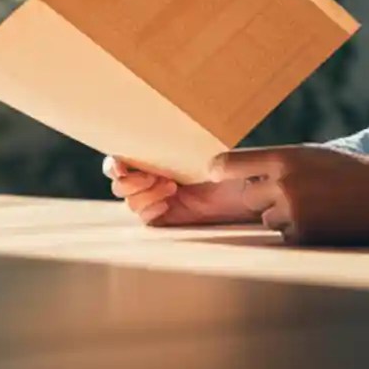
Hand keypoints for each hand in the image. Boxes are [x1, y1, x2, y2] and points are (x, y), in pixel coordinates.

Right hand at [103, 156, 261, 226]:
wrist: (254, 192)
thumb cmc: (232, 166)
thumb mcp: (205, 152)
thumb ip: (181, 149)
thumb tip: (152, 147)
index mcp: (156, 159)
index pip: (120, 162)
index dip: (114, 165)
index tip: (121, 165)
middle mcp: (153, 180)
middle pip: (119, 185)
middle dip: (131, 182)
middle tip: (155, 176)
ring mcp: (159, 201)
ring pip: (131, 202)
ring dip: (144, 195)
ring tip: (171, 187)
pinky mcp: (169, 220)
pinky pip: (146, 219)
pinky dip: (150, 211)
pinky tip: (167, 204)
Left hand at [210, 144, 368, 244]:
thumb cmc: (351, 171)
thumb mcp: (313, 155)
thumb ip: (280, 164)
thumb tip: (247, 175)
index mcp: (285, 158)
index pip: (234, 163)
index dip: (219, 167)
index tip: (210, 171)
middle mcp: (283, 184)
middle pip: (248, 196)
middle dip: (263, 196)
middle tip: (292, 193)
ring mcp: (292, 212)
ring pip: (267, 218)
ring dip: (281, 215)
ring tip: (314, 207)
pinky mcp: (303, 236)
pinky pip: (285, 236)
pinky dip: (297, 232)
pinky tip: (322, 222)